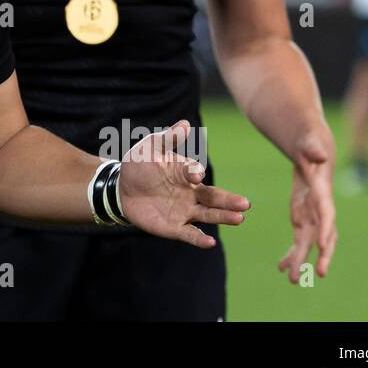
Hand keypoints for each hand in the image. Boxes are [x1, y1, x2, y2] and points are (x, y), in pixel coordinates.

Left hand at [117, 120, 250, 247]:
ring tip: (240, 218)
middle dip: (229, 200)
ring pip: (207, 215)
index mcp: (185, 173)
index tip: (195, 175)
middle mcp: (190, 193)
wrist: (121, 187)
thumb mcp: (150, 148)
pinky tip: (210, 242)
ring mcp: (183, 211)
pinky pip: (189, 233)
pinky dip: (200, 239)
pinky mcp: (172, 227)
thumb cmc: (139, 164)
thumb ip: (167, 138)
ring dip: (223, 217)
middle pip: (213, 197)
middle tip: (246, 203)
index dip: (195, 173)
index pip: (194, 172)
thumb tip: (185, 124)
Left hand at [278, 129, 336, 283]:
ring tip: (293, 279)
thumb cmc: (310, 139)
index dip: (326, 229)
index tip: (324, 247)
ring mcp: (312, 212)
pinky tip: (282, 267)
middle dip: (321, 254)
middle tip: (319, 274)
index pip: (326, 212)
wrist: (311, 145)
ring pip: (309, 241)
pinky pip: (298, 237)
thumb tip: (320, 155)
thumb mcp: (309, 139)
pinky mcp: (303, 215)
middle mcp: (320, 206)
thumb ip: (313, 147)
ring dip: (302, 260)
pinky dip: (291, 252)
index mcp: (322, 190)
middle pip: (323, 233)